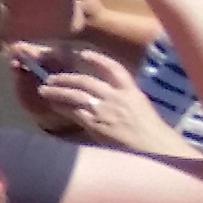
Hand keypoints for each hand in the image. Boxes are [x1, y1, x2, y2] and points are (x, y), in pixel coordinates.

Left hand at [19, 42, 178, 155]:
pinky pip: (74, 112)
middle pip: (86, 81)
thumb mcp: (141, 108)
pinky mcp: (96, 124)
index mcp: (132, 92)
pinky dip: (61, 106)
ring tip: (44, 89)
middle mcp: (117, 97)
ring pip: (75, 94)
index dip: (97, 59)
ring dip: (57, 90)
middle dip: (66, 77)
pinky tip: (53, 105)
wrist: (157, 148)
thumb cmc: (152, 133)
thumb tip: (104, 96)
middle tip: (51, 78)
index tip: (82, 53)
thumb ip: (123, 99)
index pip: (113, 69)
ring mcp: (105, 110)